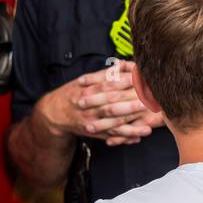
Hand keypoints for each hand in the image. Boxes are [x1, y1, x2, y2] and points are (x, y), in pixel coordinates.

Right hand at [37, 61, 159, 144]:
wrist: (53, 113)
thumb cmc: (72, 93)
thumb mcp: (85, 79)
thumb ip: (105, 73)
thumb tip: (124, 65)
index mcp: (87, 89)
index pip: (108, 84)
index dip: (124, 82)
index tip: (140, 79)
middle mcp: (89, 106)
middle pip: (112, 104)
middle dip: (131, 103)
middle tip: (149, 101)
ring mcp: (92, 121)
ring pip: (113, 123)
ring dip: (132, 124)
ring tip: (149, 124)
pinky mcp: (94, 132)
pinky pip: (111, 136)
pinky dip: (125, 137)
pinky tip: (139, 137)